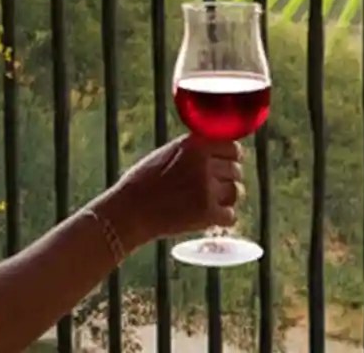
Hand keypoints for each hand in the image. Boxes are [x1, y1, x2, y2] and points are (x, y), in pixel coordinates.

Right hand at [94, 134, 243, 249]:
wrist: (128, 212)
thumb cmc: (143, 182)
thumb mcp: (167, 153)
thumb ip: (195, 150)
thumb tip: (220, 151)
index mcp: (195, 145)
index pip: (233, 148)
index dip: (231, 158)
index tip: (226, 165)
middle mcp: (203, 164)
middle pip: (235, 170)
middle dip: (227, 179)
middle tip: (211, 188)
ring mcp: (207, 188)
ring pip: (236, 192)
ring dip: (226, 199)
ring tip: (209, 202)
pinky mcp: (207, 213)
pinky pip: (230, 215)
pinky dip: (222, 218)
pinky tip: (209, 217)